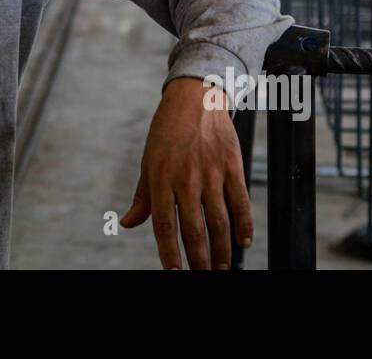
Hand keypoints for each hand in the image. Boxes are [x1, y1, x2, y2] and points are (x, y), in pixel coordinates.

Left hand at [120, 76, 251, 268]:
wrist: (195, 97)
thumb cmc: (167, 132)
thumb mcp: (148, 161)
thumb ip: (142, 197)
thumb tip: (127, 223)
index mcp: (161, 177)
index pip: (164, 224)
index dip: (169, 252)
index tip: (174, 272)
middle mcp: (185, 178)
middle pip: (194, 229)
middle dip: (199, 259)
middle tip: (204, 275)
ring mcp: (211, 172)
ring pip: (219, 221)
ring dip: (222, 249)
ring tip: (222, 266)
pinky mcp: (232, 165)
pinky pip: (241, 202)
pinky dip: (244, 225)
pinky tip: (243, 242)